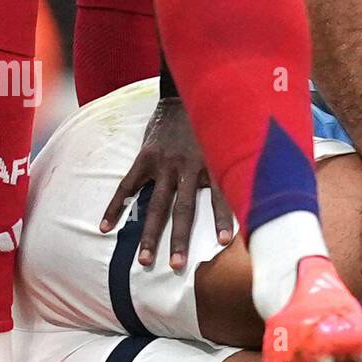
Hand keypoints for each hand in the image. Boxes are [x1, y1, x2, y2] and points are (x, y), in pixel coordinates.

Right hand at [99, 97, 234, 268]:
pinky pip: (127, 185)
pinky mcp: (145, 157)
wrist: (185, 95)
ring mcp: (164, 164)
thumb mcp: (229, 145)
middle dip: (180, 240)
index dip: (222, 219)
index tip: (224, 243)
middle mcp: (187, 167)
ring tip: (143, 260)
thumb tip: (256, 197)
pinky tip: (105, 227)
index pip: (219, 197)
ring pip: (155, 205)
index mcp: (212, 164)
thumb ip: (235, 170)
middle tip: (177, 266)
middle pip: (183, 210)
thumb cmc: (212, 128)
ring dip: (150, 234)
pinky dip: (115, 206)